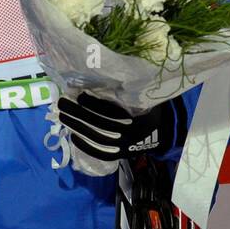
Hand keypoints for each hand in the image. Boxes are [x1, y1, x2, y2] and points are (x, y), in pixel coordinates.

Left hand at [57, 93, 184, 161]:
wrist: (168, 133)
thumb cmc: (154, 110)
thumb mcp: (148, 99)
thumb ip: (132, 92)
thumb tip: (108, 74)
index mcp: (139, 118)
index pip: (112, 112)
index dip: (94, 104)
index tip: (79, 95)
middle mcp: (132, 134)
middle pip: (99, 124)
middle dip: (78, 113)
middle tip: (61, 103)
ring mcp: (126, 146)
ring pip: (97, 138)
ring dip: (77, 127)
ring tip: (62, 116)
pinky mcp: (122, 154)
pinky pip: (102, 153)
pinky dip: (86, 146)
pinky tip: (73, 136)